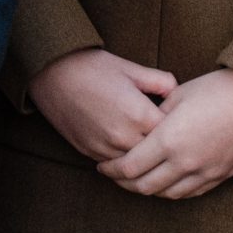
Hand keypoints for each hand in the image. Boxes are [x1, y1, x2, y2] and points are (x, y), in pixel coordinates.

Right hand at [28, 47, 176, 160]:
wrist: (52, 73)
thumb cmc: (92, 67)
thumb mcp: (130, 69)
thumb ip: (160, 81)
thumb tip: (177, 91)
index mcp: (140, 115)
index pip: (172, 134)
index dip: (178, 130)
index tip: (180, 125)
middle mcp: (124, 136)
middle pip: (155, 154)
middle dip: (162, 148)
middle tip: (169, 142)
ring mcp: (106, 147)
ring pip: (135, 165)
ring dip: (142, 157)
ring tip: (149, 150)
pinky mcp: (90, 152)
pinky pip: (114, 164)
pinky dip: (122, 159)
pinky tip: (126, 150)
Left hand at [96, 68, 232, 198]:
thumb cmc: (217, 89)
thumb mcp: (178, 95)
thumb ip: (155, 115)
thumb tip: (141, 125)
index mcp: (169, 140)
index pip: (129, 166)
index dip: (111, 170)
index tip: (102, 166)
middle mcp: (185, 162)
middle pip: (144, 186)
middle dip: (124, 183)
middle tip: (113, 176)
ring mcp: (205, 172)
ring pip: (167, 194)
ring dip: (147, 190)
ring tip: (136, 180)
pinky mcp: (222, 176)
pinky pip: (190, 193)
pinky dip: (172, 191)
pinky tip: (164, 183)